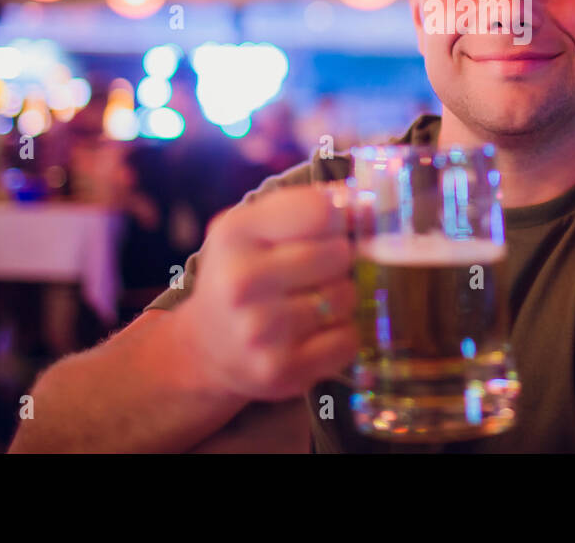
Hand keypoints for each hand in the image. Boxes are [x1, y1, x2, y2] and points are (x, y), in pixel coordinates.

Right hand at [174, 184, 357, 402]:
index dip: (335, 217)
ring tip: (311, 301)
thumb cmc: (242, 274)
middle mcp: (243, 282)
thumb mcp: (254, 227)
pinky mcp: (282, 370)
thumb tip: (367, 203)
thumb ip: (306, 205)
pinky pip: (348, 340)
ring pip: (346, 297)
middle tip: (315, 270)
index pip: (321, 210)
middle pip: (339, 254)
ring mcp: (262, 331)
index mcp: (236, 233)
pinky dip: (341, 334)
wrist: (207, 348)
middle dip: (337, 260)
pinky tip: (314, 332)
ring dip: (339, 298)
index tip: (326, 229)